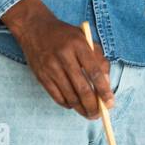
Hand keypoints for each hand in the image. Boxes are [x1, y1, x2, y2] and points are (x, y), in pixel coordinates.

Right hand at [0, 0, 111, 117]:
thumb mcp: (86, 39)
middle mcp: (64, 56)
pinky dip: (67, 104)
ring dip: (81, 109)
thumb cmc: (66, 36)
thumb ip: (99, 59)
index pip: (94, 72)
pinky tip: (74, 105)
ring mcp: (51, 67)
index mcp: (79, 45)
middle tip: (99, 114)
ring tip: (89, 113)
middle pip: (82, 88)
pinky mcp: (41, 76)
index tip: (110, 103)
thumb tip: (106, 84)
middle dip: (93, 106)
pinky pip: (56, 96)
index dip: (104, 90)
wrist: (35, 29)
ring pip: (69, 96)